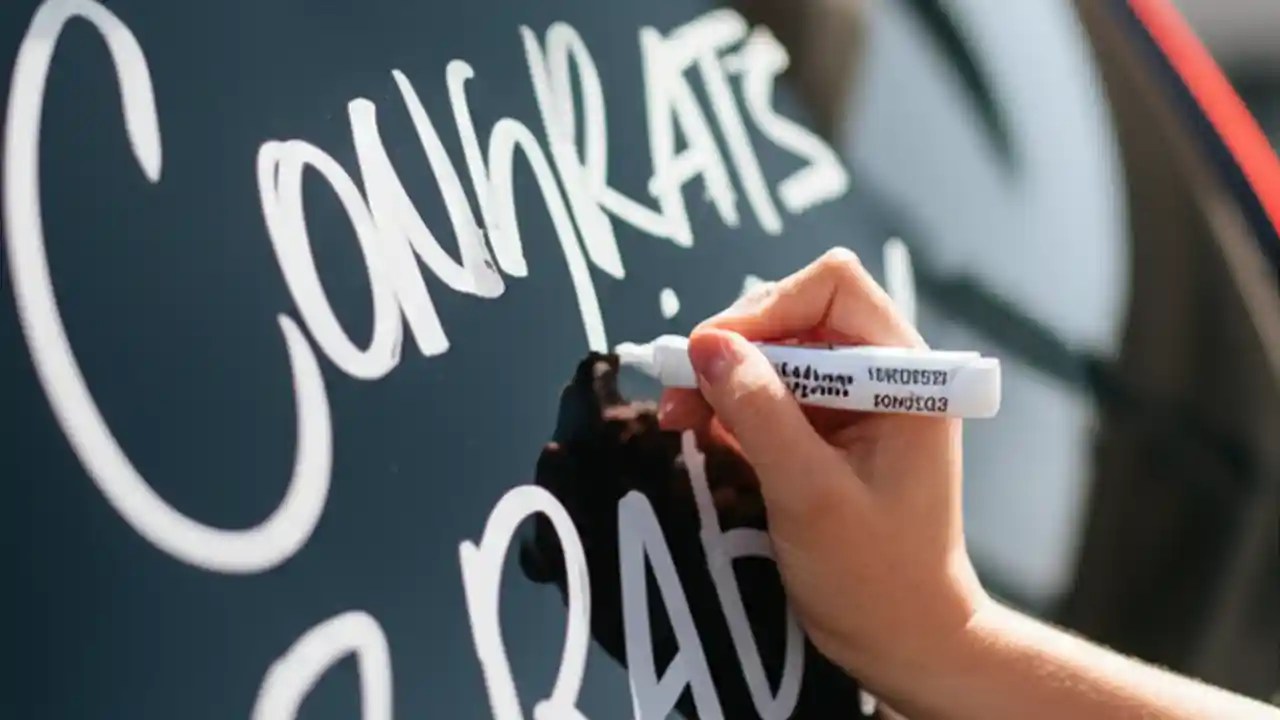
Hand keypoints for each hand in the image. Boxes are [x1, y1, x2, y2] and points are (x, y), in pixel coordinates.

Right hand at [660, 248, 989, 699]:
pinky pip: (767, 395)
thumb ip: (759, 412)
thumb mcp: (810, 493)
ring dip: (721, 379)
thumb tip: (705, 346)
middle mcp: (880, 375)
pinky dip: (728, 407)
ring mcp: (852, 404)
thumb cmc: (875, 576)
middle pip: (794, 314)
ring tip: (678, 418)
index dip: (767, 307)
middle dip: (733, 347)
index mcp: (904, 374)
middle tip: (681, 394)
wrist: (903, 643)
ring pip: (772, 354)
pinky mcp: (825, 433)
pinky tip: (699, 433)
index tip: (713, 353)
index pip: (832, 287)